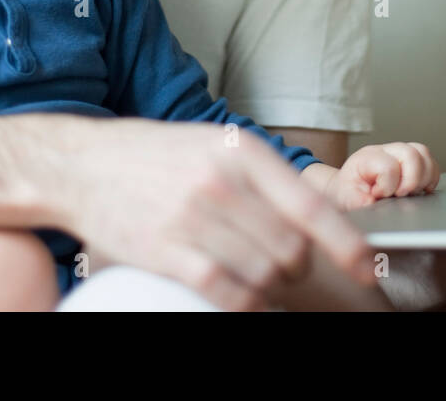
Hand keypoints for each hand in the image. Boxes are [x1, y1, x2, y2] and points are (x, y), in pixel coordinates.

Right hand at [54, 118, 379, 310]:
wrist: (80, 164)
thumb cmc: (150, 154)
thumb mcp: (211, 142)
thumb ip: (258, 174)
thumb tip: (308, 214)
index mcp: (240, 151)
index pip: (310, 207)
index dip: (346, 244)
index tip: (365, 267)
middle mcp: (221, 184)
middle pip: (291, 249)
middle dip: (298, 268)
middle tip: (287, 267)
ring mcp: (192, 219)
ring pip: (262, 274)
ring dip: (270, 287)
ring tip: (260, 279)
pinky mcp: (165, 252)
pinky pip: (226, 292)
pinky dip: (244, 304)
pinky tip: (242, 298)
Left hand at [326, 142, 440, 211]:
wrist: (345, 189)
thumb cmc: (347, 194)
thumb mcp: (348, 200)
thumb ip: (363, 202)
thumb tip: (378, 205)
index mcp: (367, 158)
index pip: (388, 165)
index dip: (388, 187)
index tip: (379, 196)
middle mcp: (384, 151)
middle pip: (411, 153)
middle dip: (411, 180)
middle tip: (401, 195)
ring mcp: (398, 153)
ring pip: (423, 154)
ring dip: (423, 177)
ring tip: (412, 192)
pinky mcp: (410, 161)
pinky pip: (430, 162)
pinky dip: (431, 177)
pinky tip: (421, 190)